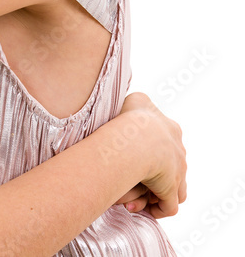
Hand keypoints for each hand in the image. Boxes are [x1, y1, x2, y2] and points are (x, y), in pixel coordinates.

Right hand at [115, 92, 186, 217]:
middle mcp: (177, 151)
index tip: (133, 155)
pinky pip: (169, 205)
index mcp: (171, 129)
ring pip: (173, 187)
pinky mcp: (171, 188)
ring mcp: (177, 171)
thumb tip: (135, 103)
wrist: (137, 135)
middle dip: (153, 174)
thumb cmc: (130, 116)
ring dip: (156, 194)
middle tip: (132, 177)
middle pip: (171, 166)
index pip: (166, 143)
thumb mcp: (136, 99)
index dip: (151, 151)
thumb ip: (138, 102)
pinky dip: (158, 209)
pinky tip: (143, 208)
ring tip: (137, 196)